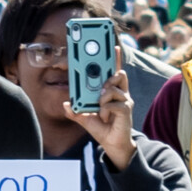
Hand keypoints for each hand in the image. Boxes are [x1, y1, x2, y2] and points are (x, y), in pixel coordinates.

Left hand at [68, 47, 136, 169]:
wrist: (112, 144)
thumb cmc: (102, 128)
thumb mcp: (84, 118)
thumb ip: (75, 111)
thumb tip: (65, 105)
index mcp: (112, 92)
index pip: (114, 71)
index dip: (115, 58)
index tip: (114, 46)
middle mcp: (121, 93)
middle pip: (119, 74)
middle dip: (108, 77)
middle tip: (99, 89)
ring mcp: (125, 101)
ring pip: (113, 88)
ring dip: (103, 97)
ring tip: (99, 108)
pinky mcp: (126, 110)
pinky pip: (112, 104)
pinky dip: (104, 110)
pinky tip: (103, 117)